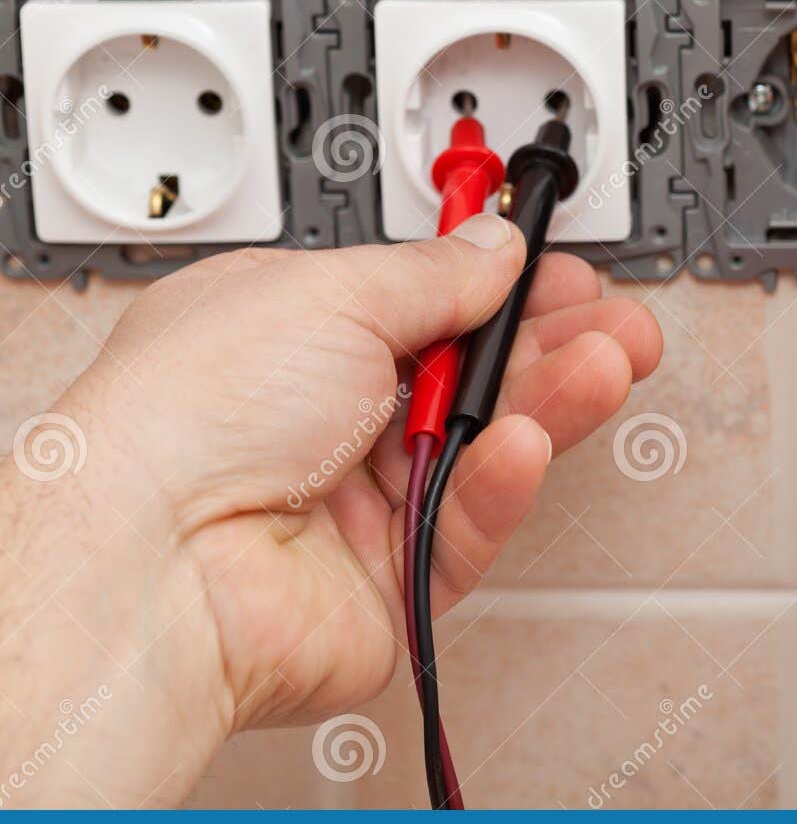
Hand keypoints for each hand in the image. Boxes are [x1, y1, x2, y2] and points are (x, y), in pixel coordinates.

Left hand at [0, 215, 659, 806]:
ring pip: (488, 444)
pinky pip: (472, 520)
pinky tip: (524, 444)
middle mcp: (331, 414)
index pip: (426, 298)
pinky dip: (503, 481)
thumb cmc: (188, 418)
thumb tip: (492, 248)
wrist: (154, 563)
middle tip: (614, 323)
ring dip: (550, 398)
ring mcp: (363, 498)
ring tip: (605, 364)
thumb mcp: (329, 292)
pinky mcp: (395, 575)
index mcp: (298, 332)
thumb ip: (434, 275)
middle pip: (472, 373)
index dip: (499, 280)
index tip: (555, 265)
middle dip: (554, 341)